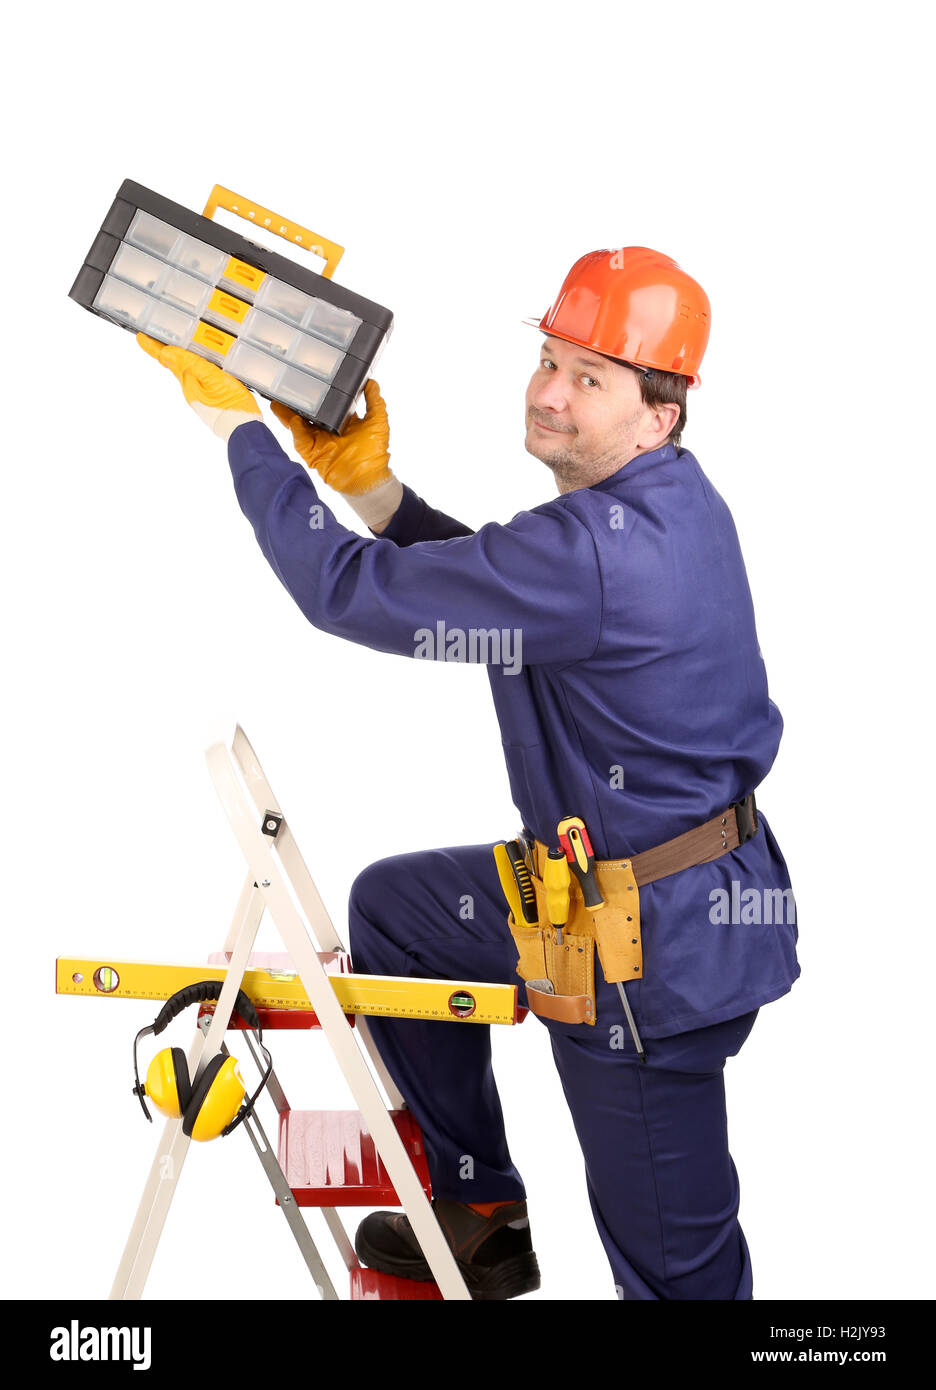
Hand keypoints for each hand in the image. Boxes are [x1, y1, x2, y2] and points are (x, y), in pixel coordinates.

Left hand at [137, 333, 260, 439]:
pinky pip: (197, 377)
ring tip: (178, 345)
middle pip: (174, 364)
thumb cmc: (230, 406)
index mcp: (188, 381)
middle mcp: (190, 387)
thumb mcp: (212, 379)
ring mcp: (199, 393)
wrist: (242, 430)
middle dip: (165, 350)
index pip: (166, 359)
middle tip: (158, 336)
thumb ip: (191, 365)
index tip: (141, 336)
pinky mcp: (209, 397)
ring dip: (180, 358)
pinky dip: (194, 367)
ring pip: (186, 370)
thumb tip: (165, 353)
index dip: (153, 347)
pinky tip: (201, 364)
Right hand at [271, 379, 390, 495]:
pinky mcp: (311, 453)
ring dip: (288, 414)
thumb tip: (372, 383)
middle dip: (295, 402)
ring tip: (277, 400)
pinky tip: (294, 420)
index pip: (325, 404)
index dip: (316, 394)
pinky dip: (296, 430)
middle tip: (285, 388)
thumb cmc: (374, 453)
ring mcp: (318, 441)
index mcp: (340, 421)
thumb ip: (374, 401)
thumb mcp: (377, 421)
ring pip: (298, 424)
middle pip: (307, 413)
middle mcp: (326, 430)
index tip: (309, 379)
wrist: (368, 478)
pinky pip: (300, 440)